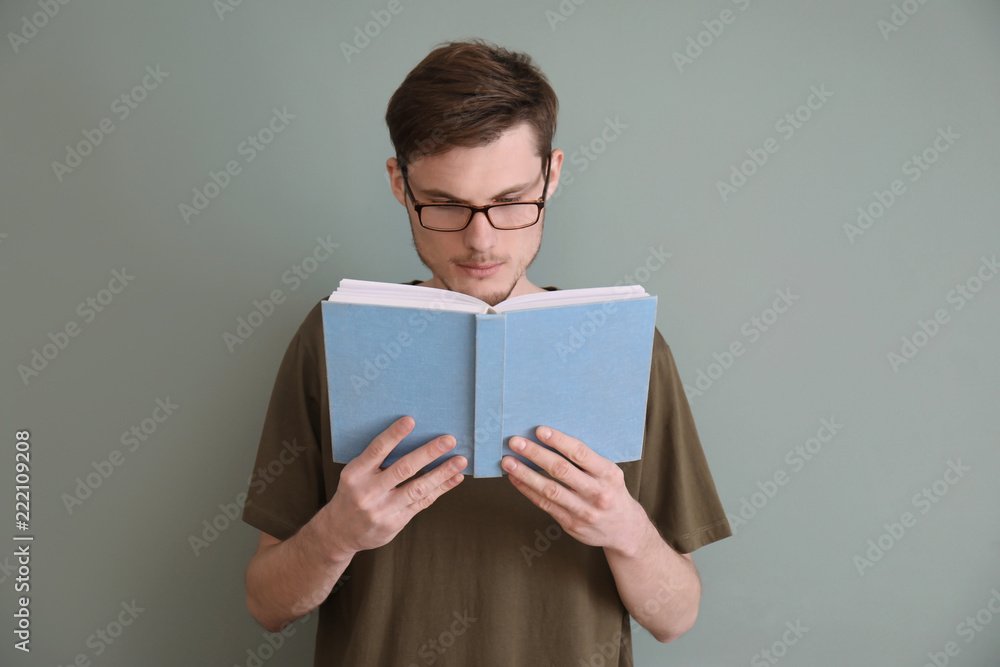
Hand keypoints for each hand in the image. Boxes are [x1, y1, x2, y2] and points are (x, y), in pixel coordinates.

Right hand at [319, 416, 465, 558]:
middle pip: (403, 469)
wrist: (340, 533)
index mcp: (354, 474)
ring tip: (460, 461)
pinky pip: (422, 502)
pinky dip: (441, 489)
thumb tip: (412, 436)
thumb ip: (376, 461)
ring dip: (441, 473)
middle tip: (449, 440)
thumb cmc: (352, 494)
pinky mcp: (394, 522)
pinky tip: (454, 478)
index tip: (411, 420)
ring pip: (417, 488)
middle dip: (428, 453)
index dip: (394, 435)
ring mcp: (382, 509)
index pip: (376, 450)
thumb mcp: (354, 475)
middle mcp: (367, 492)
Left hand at [501, 426, 643, 555]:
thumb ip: (587, 460)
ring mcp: (584, 511)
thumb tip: (552, 438)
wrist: (624, 529)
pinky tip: (515, 479)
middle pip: (561, 470)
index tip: (539, 430)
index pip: (580, 454)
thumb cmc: (611, 492)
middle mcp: (597, 492)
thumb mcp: (609, 473)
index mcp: (608, 474)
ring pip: (550, 490)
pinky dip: (528, 490)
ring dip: (525, 474)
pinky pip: (545, 504)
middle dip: (535, 454)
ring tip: (508, 461)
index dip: (559, 441)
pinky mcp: (571, 523)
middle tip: (515, 442)